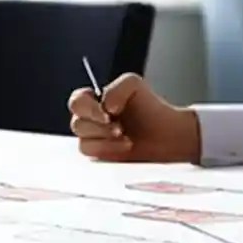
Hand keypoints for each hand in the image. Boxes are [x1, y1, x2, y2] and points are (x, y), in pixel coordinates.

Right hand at [68, 74, 201, 162]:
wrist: (166, 134)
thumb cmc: (149, 108)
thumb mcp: (134, 85)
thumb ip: (116, 88)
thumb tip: (105, 106)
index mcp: (94, 101)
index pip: (76, 102)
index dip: (87, 108)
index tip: (108, 113)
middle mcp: (90, 121)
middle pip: (77, 124)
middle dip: (99, 127)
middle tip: (119, 128)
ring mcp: (94, 140)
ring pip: (84, 142)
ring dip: (106, 140)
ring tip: (126, 138)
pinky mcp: (100, 157)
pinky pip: (93, 155)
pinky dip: (109, 150)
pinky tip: (125, 147)